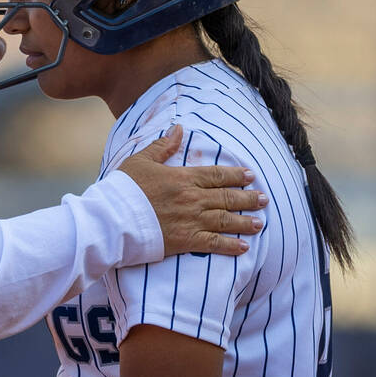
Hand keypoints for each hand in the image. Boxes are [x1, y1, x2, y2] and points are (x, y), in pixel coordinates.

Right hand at [119, 125, 266, 257]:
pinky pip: (214, 243)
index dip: (236, 175)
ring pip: (226, 220)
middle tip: (264, 199)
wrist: (112, 218)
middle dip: (248, 198)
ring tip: (259, 223)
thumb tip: (179, 129)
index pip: (217, 175)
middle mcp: (192, 198)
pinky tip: (243, 247)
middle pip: (227, 197)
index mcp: (183, 177)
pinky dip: (230, 246)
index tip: (250, 176)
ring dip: (244, 221)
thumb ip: (163, 146)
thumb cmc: (122, 189)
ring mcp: (191, 220)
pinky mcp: (185, 241)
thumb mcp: (141, 161)